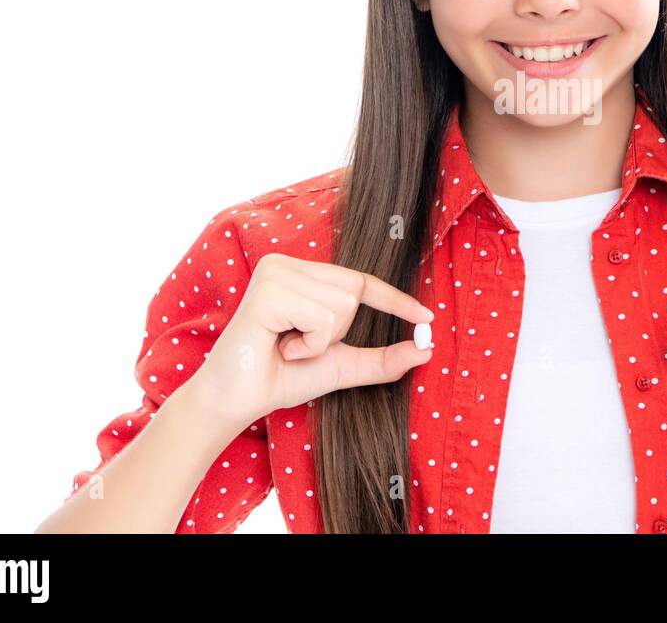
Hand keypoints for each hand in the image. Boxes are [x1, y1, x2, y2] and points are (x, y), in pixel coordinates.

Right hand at [187, 252, 434, 427]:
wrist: (239, 401)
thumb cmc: (282, 378)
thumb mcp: (342, 365)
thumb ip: (382, 359)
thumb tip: (426, 350)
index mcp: (302, 273)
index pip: (360, 281)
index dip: (395, 300)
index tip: (427, 317)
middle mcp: (287, 264)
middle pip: (355, 292)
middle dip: (339, 332)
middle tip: (300, 345)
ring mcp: (276, 273)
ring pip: (342, 304)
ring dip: (322, 340)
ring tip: (289, 346)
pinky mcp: (268, 290)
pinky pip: (322, 318)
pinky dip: (310, 344)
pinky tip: (280, 347)